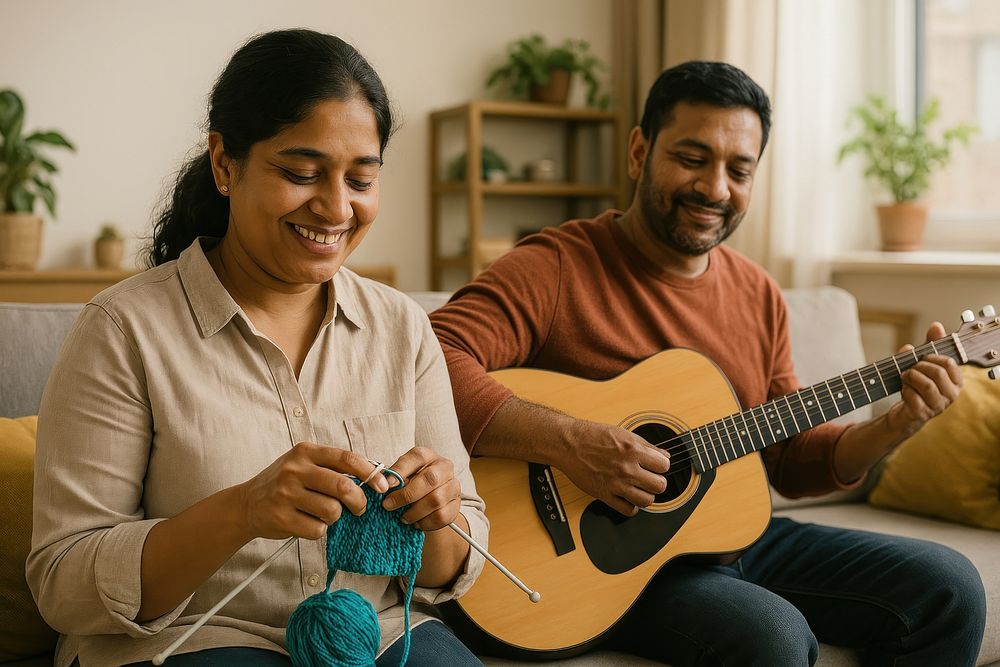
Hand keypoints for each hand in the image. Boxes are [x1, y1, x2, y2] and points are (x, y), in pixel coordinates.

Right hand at [236, 442, 388, 540]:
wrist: (246, 504)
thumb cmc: (285, 483)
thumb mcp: (305, 464)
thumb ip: (333, 467)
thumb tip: (374, 475)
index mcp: (306, 452)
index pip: (347, 458)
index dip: (370, 473)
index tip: (382, 486)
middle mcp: (295, 470)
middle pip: (343, 486)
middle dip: (358, 501)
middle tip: (359, 508)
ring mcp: (286, 494)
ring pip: (332, 511)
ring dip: (335, 517)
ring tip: (325, 514)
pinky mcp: (281, 518)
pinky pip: (317, 529)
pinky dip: (319, 530)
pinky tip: (308, 522)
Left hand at [381, 446, 462, 530]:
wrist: (427, 499)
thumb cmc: (410, 484)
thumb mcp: (400, 475)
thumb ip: (392, 477)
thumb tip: (380, 483)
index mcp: (428, 455)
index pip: (417, 457)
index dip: (401, 470)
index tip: (386, 485)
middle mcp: (444, 467)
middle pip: (430, 479)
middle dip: (406, 495)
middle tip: (388, 505)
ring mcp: (453, 486)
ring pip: (436, 500)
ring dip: (415, 512)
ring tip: (402, 517)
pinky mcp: (456, 505)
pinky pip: (442, 516)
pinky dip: (425, 523)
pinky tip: (416, 523)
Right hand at [557, 419, 669, 516]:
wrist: (568, 444)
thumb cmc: (592, 436)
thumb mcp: (623, 433)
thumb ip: (646, 445)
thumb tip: (663, 455)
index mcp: (633, 450)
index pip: (664, 465)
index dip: (661, 465)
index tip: (656, 466)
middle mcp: (627, 468)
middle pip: (659, 485)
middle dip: (657, 482)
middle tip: (649, 478)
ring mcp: (616, 484)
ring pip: (647, 501)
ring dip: (646, 495)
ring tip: (639, 488)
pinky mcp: (604, 495)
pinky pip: (628, 510)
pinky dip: (631, 507)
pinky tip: (628, 498)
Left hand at [886, 322, 962, 438]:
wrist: (904, 413)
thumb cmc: (916, 385)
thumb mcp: (923, 363)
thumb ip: (931, 344)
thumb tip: (937, 325)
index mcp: (955, 382)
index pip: (950, 363)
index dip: (932, 357)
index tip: (922, 358)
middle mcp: (950, 395)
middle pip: (937, 373)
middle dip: (918, 366)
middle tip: (910, 368)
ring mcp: (937, 406)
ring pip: (926, 385)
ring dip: (910, 377)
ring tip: (905, 377)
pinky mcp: (922, 414)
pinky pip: (912, 397)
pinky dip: (903, 389)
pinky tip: (903, 390)